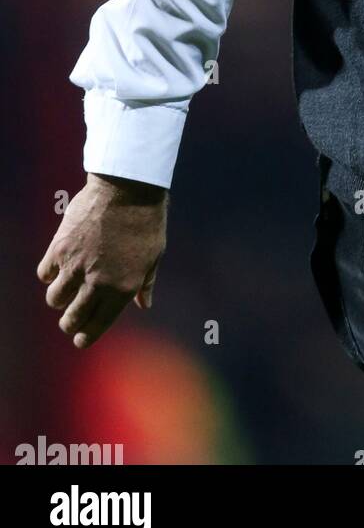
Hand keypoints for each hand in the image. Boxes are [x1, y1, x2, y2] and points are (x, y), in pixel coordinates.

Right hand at [36, 172, 168, 349]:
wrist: (128, 187)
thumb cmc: (146, 220)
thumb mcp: (154, 254)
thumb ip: (146, 283)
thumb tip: (144, 305)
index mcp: (123, 288)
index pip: (97, 326)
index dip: (86, 337)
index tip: (80, 340)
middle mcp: (97, 282)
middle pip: (71, 318)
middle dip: (69, 322)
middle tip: (69, 319)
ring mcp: (76, 266)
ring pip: (54, 298)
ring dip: (59, 297)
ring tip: (66, 289)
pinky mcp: (59, 248)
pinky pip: (45, 273)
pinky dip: (49, 273)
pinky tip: (58, 266)